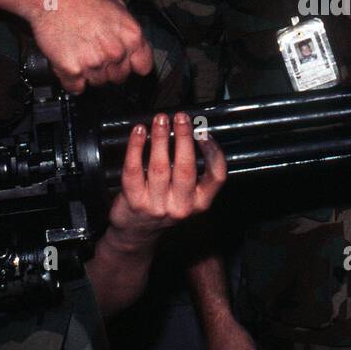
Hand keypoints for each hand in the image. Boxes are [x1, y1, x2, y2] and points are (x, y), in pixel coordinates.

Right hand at [29, 0, 153, 92]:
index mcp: (132, 35)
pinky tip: (69, 63)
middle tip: (95, 53)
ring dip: (89, 73)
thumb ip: (127, 30)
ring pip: (98, 82)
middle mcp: (116, 52)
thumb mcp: (116, 6)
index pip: (143, 66)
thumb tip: (131, 44)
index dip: (132, 64)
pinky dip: (71, 80)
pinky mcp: (72, 70)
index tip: (124, 63)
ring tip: (80, 52)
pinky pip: (76, 87)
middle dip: (109, 69)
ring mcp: (94, 62)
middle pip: (119, 77)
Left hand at [105, 112, 226, 245]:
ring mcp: (157, 206)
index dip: (213, 152)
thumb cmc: (164, 204)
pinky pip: (134, 171)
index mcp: (200, 202)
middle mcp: (181, 206)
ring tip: (161, 120)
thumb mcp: (187, 195)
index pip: (216, 177)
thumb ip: (193, 169)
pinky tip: (139, 132)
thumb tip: (191, 129)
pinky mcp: (135, 203)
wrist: (136, 232)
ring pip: (160, 167)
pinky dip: (136, 148)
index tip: (205, 132)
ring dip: (160, 139)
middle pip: (186, 169)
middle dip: (184, 138)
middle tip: (181, 117)